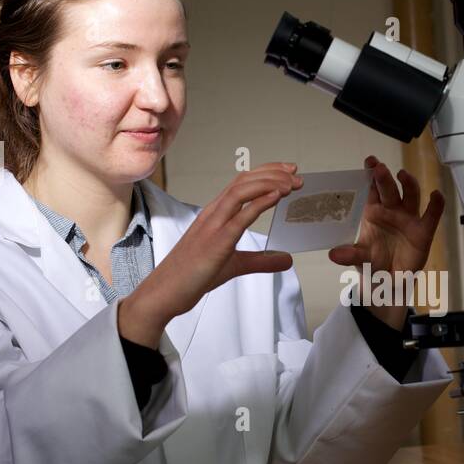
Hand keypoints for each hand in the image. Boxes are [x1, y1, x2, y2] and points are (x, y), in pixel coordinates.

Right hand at [119, 162, 301, 346]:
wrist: (166, 291)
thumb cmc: (192, 275)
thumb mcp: (235, 265)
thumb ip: (261, 261)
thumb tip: (286, 259)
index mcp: (216, 214)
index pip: (242, 183)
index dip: (267, 172)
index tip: (289, 172)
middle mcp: (214, 213)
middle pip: (244, 181)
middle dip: (273, 173)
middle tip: (297, 175)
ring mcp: (213, 225)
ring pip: (241, 191)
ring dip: (269, 183)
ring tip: (291, 185)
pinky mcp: (216, 242)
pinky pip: (239, 217)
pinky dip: (259, 204)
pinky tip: (276, 197)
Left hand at [328, 155, 444, 330]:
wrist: (389, 282)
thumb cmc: (372, 263)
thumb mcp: (360, 259)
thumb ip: (350, 255)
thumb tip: (333, 255)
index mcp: (373, 211)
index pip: (371, 188)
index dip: (370, 175)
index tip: (369, 162)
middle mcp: (391, 210)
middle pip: (389, 189)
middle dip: (384, 178)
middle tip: (379, 168)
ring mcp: (409, 218)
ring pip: (411, 196)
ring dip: (408, 184)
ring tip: (403, 175)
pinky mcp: (423, 231)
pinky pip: (431, 215)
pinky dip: (436, 205)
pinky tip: (436, 195)